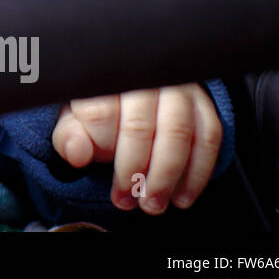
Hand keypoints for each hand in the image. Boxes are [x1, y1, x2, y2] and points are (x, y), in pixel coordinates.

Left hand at [51, 85, 222, 213]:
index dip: (101, 149)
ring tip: (154, 203)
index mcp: (103, 77)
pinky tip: (182, 196)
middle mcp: (142, 75)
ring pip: (177, 132)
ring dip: (167, 176)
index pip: (100, 113)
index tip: (98, 168)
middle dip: (134, 172)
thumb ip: (70, 136)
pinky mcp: (202, 101)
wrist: (134, 92)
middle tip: (129, 200)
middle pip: (140, 126)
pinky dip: (198, 172)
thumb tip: (77, 155)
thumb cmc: (100, 109)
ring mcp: (176, 86)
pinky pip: (208, 137)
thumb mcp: (75, 119)